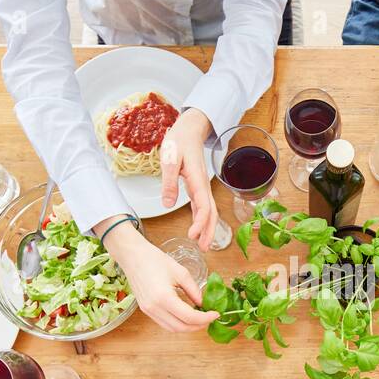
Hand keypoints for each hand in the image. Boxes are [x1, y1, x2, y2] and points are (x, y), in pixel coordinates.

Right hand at [102, 223, 217, 332]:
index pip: (189, 317)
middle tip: (209, 318)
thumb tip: (203, 303)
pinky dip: (178, 323)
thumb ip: (194, 290)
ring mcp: (148, 311)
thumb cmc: (155, 260)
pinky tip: (186, 315)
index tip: (215, 314)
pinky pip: (165, 323)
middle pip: (181, 327)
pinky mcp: (146, 310)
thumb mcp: (181, 273)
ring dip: (188, 327)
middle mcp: (154, 308)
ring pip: (172, 328)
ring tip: (200, 318)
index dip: (205, 318)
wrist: (133, 256)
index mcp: (164, 297)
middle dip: (198, 326)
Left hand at [160, 108, 219, 249]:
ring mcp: (202, 187)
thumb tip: (168, 204)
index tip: (193, 235)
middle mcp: (203, 186)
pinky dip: (203, 219)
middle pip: (211, 213)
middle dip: (208, 231)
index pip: (204, 206)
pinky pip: (203, 206)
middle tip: (204, 248)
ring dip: (207, 228)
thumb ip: (169, 182)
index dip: (200, 223)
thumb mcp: (170, 159)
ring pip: (209, 211)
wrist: (189, 130)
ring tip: (203, 244)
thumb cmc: (179, 141)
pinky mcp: (197, 187)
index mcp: (198, 180)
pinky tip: (198, 228)